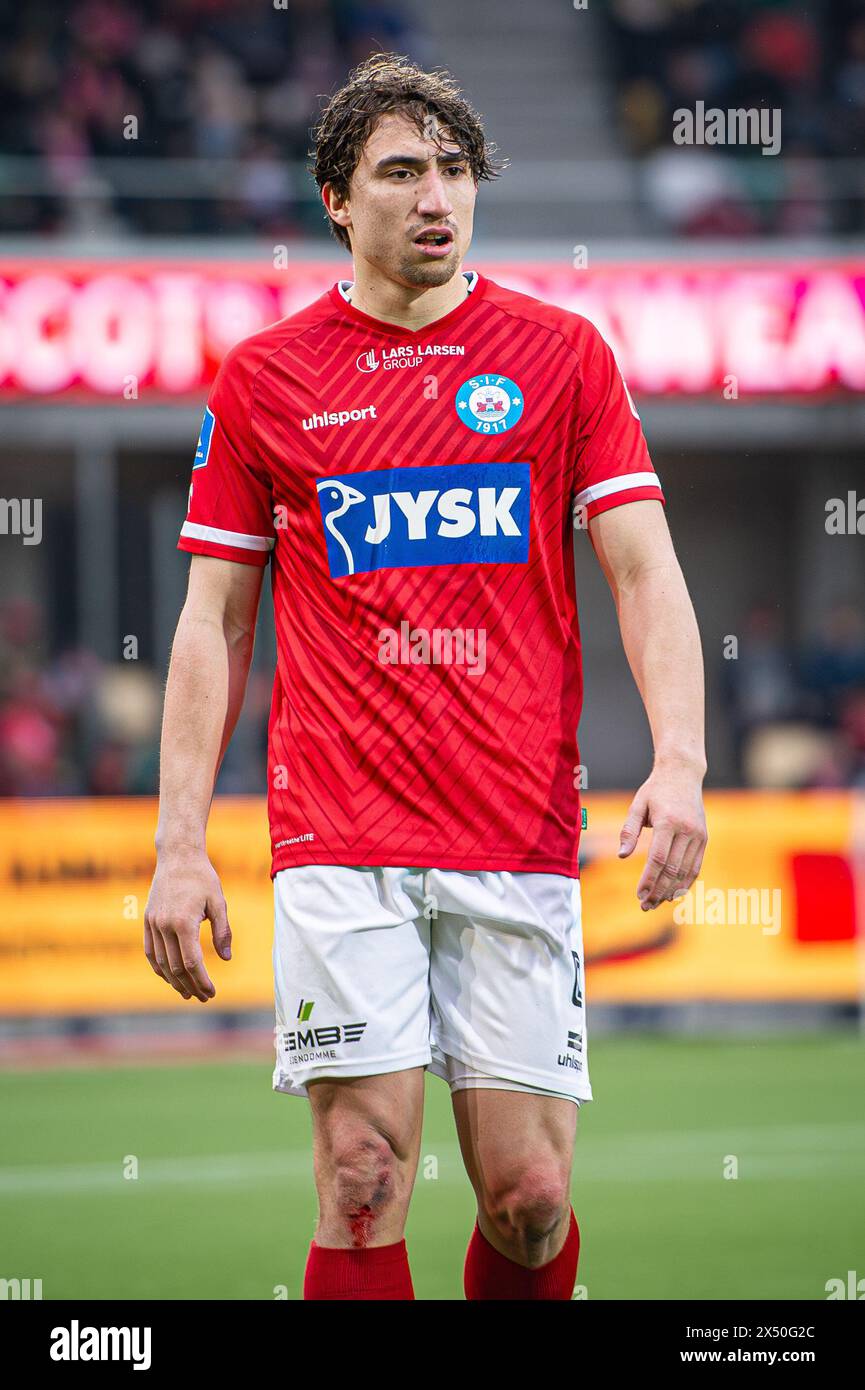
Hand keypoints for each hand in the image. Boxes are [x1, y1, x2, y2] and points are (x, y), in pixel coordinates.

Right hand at [143, 849, 231, 1000]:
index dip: (202, 981)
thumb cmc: (202, 878)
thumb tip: (226, 958)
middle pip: (176, 968)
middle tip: (204, 997)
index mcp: (184, 922)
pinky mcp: (147, 921)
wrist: (177, 856)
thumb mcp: (219, 902)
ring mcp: (153, 924)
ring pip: (161, 963)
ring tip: (188, 994)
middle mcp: (164, 926)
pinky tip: (170, 977)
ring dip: (174, 982)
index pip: (192, 962)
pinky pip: (150, 952)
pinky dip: (159, 968)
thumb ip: (222, 931)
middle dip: (190, 986)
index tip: (212, 992)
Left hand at [618, 764, 706, 910]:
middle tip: (645, 906)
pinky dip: (686, 882)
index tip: (639, 895)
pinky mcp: (704, 838)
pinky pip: (696, 866)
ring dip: (672, 891)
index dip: (649, 880)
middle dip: (659, 891)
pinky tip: (674, 893)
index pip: (658, 859)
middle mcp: (687, 830)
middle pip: (672, 869)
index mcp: (668, 822)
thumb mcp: (637, 806)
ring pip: (686, 871)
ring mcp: (698, 835)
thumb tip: (621, 856)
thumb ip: (629, 831)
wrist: (683, 774)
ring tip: (657, 903)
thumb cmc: (655, 790)